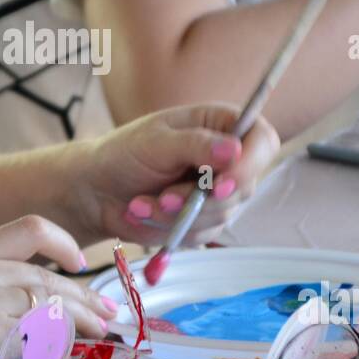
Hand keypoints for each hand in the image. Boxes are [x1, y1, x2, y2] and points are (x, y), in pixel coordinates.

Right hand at [0, 216, 116, 358]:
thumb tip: (44, 293)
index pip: (30, 229)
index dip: (64, 244)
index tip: (80, 264)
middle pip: (49, 278)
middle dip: (85, 296)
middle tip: (106, 312)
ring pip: (51, 307)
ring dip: (81, 321)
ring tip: (97, 331)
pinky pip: (39, 336)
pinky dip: (57, 345)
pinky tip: (62, 354)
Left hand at [67, 103, 279, 248]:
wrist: (97, 190)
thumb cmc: (124, 153)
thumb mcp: (156, 142)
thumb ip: (196, 145)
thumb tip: (234, 150)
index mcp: (221, 125)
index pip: (261, 141)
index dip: (250, 164)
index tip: (222, 184)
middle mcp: (227, 159)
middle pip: (244, 185)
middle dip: (201, 198)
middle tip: (166, 199)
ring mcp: (219, 192)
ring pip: (223, 214)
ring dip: (180, 214)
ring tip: (143, 204)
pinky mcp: (206, 220)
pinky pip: (203, 233)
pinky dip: (172, 228)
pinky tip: (146, 212)